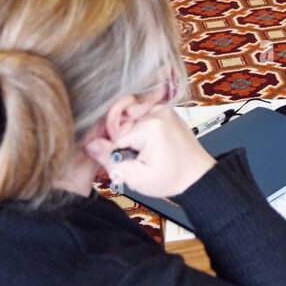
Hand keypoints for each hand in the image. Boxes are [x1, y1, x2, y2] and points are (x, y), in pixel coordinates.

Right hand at [85, 104, 215, 198]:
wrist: (195, 175)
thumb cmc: (171, 178)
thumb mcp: (137, 177)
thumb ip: (111, 160)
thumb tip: (90, 144)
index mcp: (150, 126)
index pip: (113, 136)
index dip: (112, 152)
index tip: (119, 162)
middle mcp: (155, 111)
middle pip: (119, 123)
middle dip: (120, 142)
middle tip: (133, 158)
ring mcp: (160, 107)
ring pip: (126, 118)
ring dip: (127, 134)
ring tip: (140, 150)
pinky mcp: (162, 109)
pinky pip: (138, 114)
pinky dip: (136, 127)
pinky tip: (144, 142)